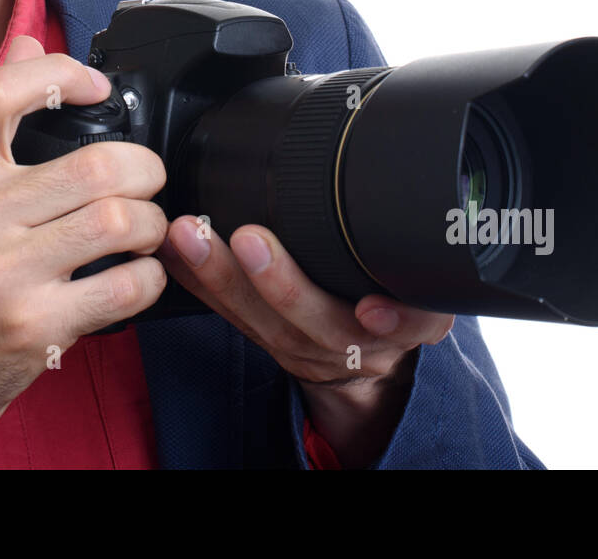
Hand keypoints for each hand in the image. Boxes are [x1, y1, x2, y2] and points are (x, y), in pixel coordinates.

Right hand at [0, 36, 168, 468]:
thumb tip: (27, 42)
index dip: (59, 74)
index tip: (96, 86)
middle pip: (96, 163)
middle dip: (146, 170)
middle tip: (148, 182)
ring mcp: (3, 274)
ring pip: (120, 220)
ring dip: (151, 225)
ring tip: (144, 232)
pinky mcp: (34, 327)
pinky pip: (126, 285)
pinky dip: (149, 279)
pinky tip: (136, 278)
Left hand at [159, 216, 453, 467]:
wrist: (366, 362)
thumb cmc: (393, 306)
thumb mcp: (429, 301)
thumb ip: (426, 287)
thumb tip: (412, 259)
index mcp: (396, 330)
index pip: (401, 327)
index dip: (393, 320)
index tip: (370, 309)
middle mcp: (343, 345)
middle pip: (311, 324)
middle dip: (279, 284)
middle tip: (249, 239)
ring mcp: (296, 346)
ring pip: (256, 322)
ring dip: (219, 277)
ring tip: (191, 235)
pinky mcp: (260, 336)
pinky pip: (224, 313)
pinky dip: (195, 282)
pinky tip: (169, 251)